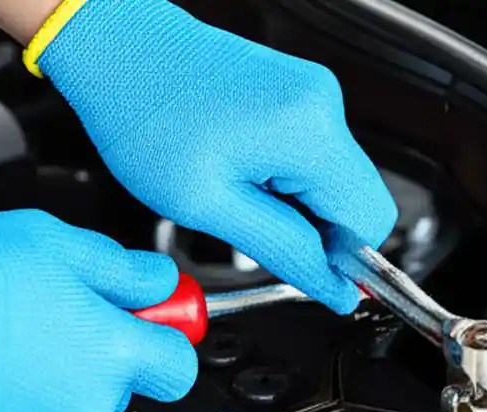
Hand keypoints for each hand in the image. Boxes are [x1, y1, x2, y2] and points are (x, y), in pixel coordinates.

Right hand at [0, 211, 196, 411]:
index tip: (144, 329)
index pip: (177, 367)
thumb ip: (124, 271)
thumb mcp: (54, 243)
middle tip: (36, 325)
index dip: (161, 341)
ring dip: (43, 395)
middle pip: (113, 390)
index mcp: (110, 354)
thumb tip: (161, 285)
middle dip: (87, 360)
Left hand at [31, 0, 397, 313]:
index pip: (371, 223)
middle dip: (317, 234)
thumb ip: (283, 250)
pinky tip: (234, 171)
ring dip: (293, 205)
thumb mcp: (208, 204)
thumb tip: (334, 288)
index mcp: (311, 133)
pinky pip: (311, 155)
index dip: (342, 262)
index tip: (305, 276)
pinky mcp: (295, 93)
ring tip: (231, 193)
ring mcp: (313, 94)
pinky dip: (282, 179)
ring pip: (333, 182)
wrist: (115, 47)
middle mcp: (323, 105)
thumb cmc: (145, 115)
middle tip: (253, 233)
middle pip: (358, 201)